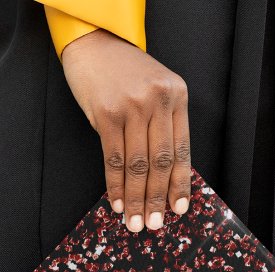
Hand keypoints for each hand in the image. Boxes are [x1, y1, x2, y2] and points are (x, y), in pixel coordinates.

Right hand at [61, 29, 190, 231]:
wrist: (93, 44)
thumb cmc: (124, 71)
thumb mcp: (154, 90)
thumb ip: (161, 125)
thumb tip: (162, 178)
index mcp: (177, 95)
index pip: (181, 149)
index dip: (180, 184)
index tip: (178, 209)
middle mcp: (158, 100)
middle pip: (160, 161)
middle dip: (157, 198)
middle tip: (154, 225)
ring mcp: (132, 106)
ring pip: (138, 164)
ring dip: (135, 199)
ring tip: (134, 222)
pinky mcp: (107, 113)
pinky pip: (114, 158)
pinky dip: (115, 185)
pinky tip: (116, 202)